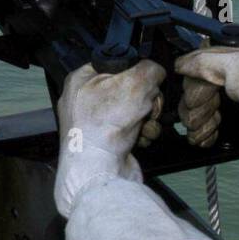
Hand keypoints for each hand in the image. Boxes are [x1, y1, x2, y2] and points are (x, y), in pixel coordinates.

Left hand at [55, 60, 164, 217]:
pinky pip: (135, 130)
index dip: (136, 72)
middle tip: (146, 107)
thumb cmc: (102, 129)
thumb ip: (149, 69)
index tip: (145, 80)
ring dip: (148, 118)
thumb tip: (156, 70)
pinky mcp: (109, 142)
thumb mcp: (133, 84)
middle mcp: (86, 100)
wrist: (98, 175)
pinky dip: (143, 134)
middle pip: (130, 88)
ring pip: (136, 110)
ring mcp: (97, 123)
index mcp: (82, 79)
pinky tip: (139, 139)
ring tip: (142, 126)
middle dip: (146, 99)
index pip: (117, 64)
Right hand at [174, 47, 238, 146]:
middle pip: (190, 92)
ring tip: (213, 128)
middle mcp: (224, 81)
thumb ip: (207, 64)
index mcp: (229, 62)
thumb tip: (179, 65)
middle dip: (195, 108)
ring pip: (192, 113)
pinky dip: (200, 135)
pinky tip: (208, 138)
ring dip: (197, 124)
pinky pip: (201, 129)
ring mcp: (226, 105)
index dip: (193, 87)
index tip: (202, 100)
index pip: (193, 70)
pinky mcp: (228, 126)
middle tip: (213, 114)